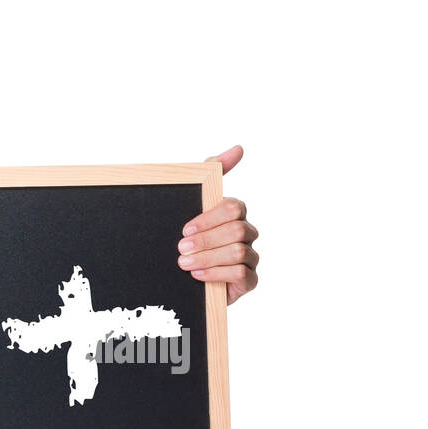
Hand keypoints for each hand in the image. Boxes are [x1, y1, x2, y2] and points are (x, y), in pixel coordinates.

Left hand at [178, 144, 259, 305]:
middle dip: (206, 240)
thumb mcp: (192, 201)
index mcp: (234, 213)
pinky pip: (241, 273)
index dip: (209, 218)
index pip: (234, 207)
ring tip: (184, 263)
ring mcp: (250, 257)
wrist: (176, 273)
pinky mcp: (249, 280)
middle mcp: (247, 233)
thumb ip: (211, 172)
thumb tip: (239, 148)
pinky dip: (216, 273)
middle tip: (181, 248)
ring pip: (238, 252)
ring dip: (207, 257)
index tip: (185, 229)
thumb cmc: (188, 235)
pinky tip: (197, 274)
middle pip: (237, 230)